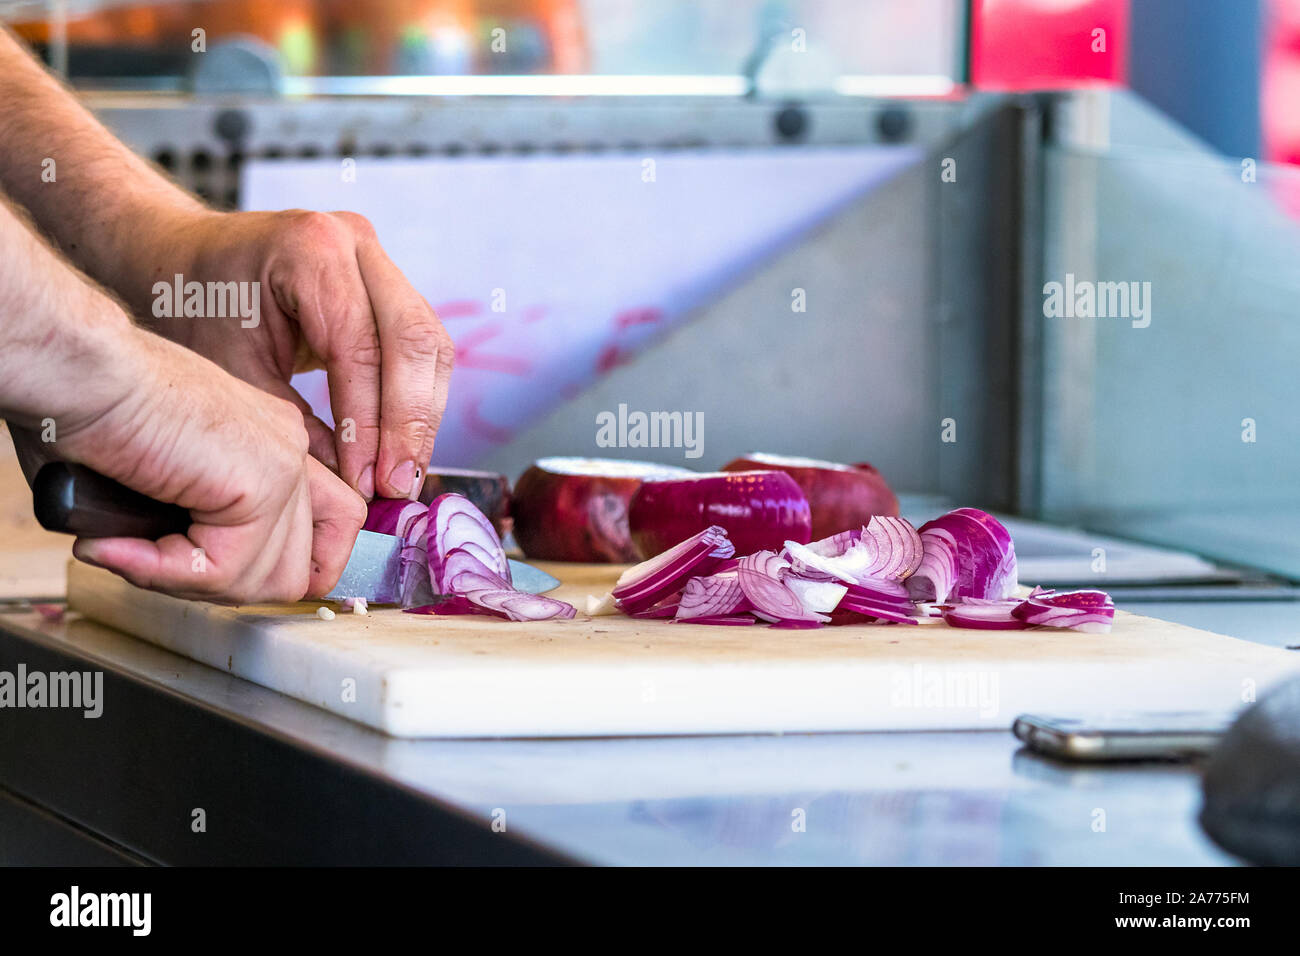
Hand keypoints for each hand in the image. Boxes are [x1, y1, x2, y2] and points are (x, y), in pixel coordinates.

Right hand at [51, 321, 365, 603]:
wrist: (73, 367)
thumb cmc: (89, 405)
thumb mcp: (164, 471)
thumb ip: (200, 519)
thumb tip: (211, 575)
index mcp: (273, 439)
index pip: (327, 527)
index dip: (273, 570)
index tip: (215, 578)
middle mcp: (289, 446)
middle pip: (299, 567)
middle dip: (223, 587)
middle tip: (155, 565)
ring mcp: (283, 463)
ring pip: (267, 579)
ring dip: (190, 584)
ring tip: (130, 550)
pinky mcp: (260, 482)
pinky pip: (225, 571)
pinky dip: (166, 574)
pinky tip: (119, 546)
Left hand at [147, 209, 454, 501]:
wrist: (177, 263)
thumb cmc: (190, 311)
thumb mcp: (232, 377)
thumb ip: (297, 430)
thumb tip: (355, 492)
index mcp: (310, 250)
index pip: (362, 349)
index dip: (370, 425)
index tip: (367, 486)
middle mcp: (355, 243)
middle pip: (416, 339)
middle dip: (411, 423)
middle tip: (398, 487)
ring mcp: (377, 260)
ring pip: (431, 345)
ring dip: (422, 417)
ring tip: (403, 477)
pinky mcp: (386, 285)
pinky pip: (421, 347)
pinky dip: (415, 401)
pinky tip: (400, 448)